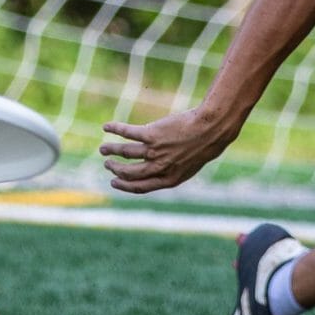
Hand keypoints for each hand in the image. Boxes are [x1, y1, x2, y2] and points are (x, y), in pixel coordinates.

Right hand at [99, 106, 236, 193]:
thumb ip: (172, 171)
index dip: (125, 186)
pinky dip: (114, 130)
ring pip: (125, 153)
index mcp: (169, 179)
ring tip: (103, 148)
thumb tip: (160, 173)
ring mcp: (154, 151)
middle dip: (115, 170)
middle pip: (129, 172)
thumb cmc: (203, 146)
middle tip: (108, 164)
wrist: (211, 129)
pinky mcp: (152, 134)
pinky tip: (106, 127)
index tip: (114, 182)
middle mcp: (159, 167)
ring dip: (111, 150)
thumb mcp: (189, 165)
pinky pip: (127, 133)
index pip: (140, 187)